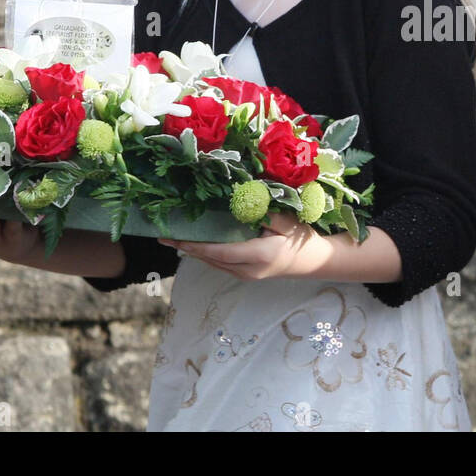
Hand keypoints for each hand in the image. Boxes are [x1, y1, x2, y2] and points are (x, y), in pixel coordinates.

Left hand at [159, 211, 330, 280]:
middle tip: (163, 236)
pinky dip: (205, 254)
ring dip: (192, 252)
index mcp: (258, 255)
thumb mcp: (286, 221)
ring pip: (213, 263)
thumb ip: (265, 213)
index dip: (197, 245)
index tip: (177, 238)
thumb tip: (243, 201)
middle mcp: (248, 269)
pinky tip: (193, 244)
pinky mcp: (245, 274)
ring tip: (172, 239)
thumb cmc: (301, 239)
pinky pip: (220, 264)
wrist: (313, 262)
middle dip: (186, 248)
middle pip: (211, 259)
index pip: (220, 251)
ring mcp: (246, 275)